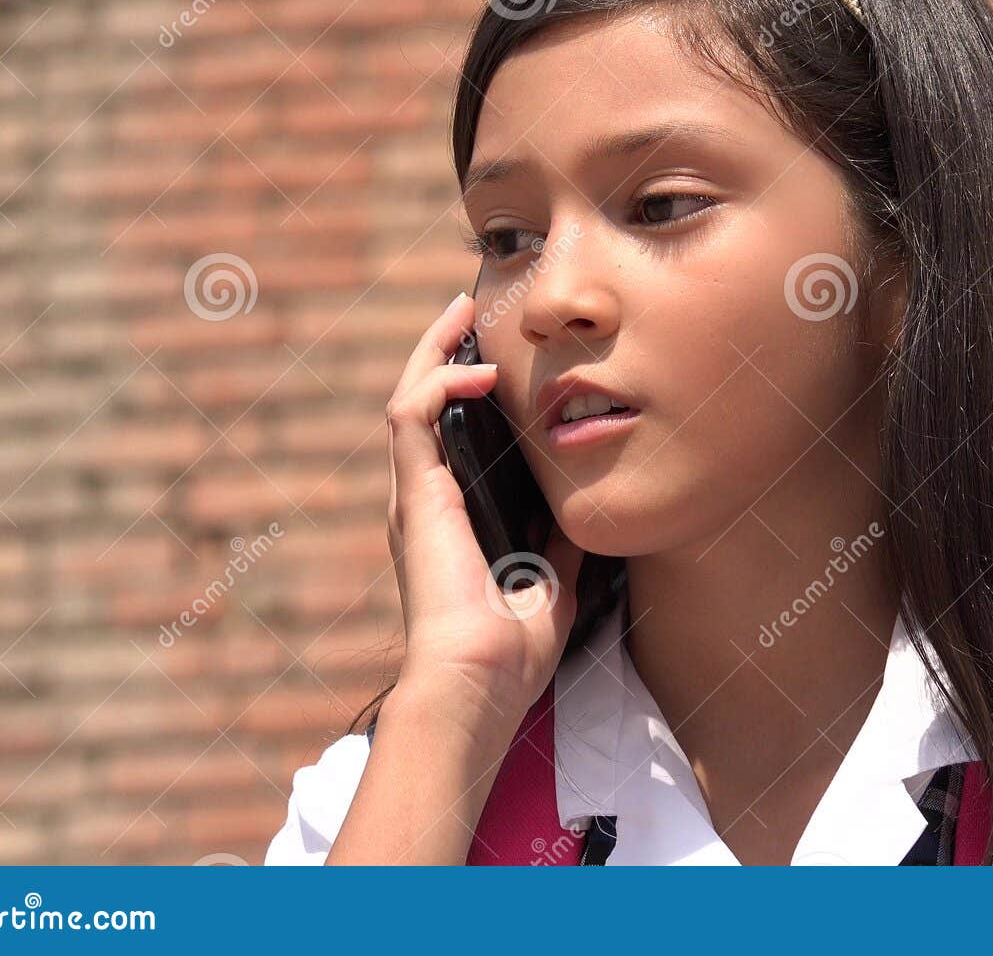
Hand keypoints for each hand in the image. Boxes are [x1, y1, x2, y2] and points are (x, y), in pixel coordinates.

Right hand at [382, 291, 584, 722]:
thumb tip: (584, 510)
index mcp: (451, 519)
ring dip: (433, 350)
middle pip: (422, 406)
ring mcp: (415, 495)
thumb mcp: (554, 582)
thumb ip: (562, 543)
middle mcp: (425, 500)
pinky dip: (439, 380)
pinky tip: (478, 368)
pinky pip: (412, 415)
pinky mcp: (415, 494)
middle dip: (443, 352)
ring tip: (461, 311)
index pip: (450, 436)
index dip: (466, 391)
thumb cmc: (510, 652)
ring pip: (408, 398)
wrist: (480, 683)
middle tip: (468, 309)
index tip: (497, 356)